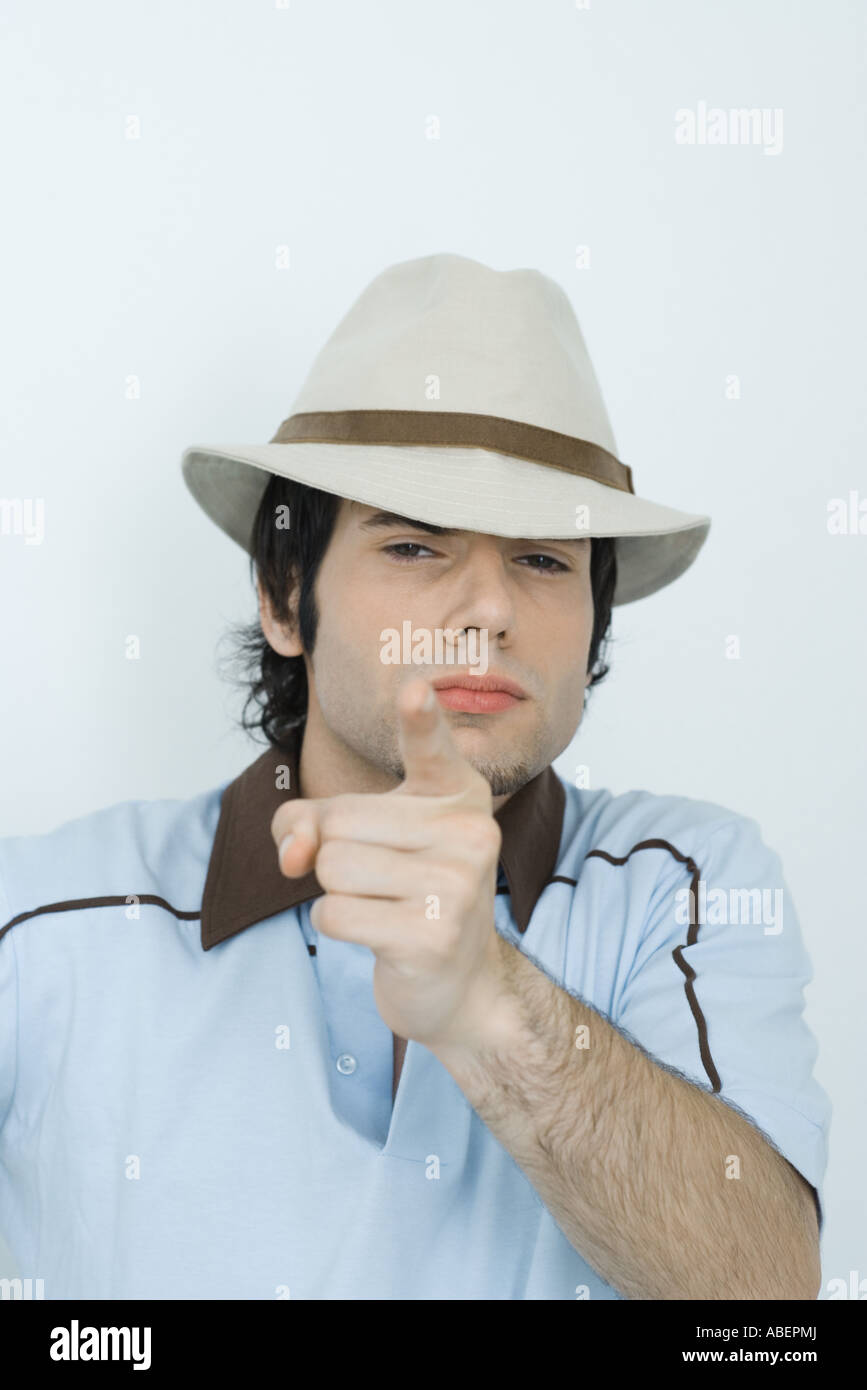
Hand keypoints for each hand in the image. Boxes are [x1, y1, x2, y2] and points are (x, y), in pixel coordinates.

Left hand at [269, 676, 511, 1049]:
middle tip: (378, 880)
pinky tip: (380, 934)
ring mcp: (458, 886)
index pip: (432, 748)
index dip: (420, 717)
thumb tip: (292, 850)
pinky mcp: (433, 936)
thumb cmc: (404, 892)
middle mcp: (471, 832)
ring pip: (332, 868)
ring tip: (382, 906)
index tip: (413, 687)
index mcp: (459, 794)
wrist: (458, 983)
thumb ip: (310, 822)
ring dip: (337, 894)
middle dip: (332, 855)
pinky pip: (333, 914)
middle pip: (339, 821)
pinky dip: (337, 926)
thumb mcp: (362, 839)